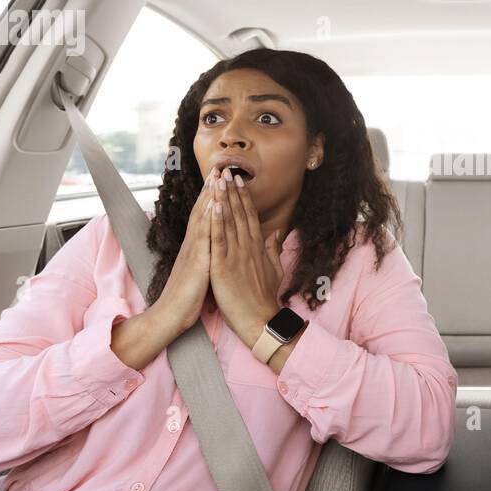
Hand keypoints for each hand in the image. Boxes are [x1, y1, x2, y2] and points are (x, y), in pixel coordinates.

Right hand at [151, 167, 215, 334]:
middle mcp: (193, 245)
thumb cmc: (186, 298)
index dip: (213, 197)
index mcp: (196, 248)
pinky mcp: (196, 262)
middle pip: (203, 211)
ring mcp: (193, 251)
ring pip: (202, 218)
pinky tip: (214, 204)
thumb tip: (214, 248)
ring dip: (210, 196)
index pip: (205, 217)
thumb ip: (206, 258)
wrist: (170, 316)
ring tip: (217, 177)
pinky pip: (204, 237)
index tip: (220, 179)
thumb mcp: (201, 273)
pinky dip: (209, 218)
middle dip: (211, 189)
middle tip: (219, 167)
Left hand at [209, 166, 284, 347]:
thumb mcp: (274, 271)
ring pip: (229, 222)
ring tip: (220, 180)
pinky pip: (219, 240)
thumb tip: (276, 234)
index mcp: (257, 248)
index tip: (239, 180)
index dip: (244, 197)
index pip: (250, 217)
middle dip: (233, 191)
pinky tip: (215, 205)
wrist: (259, 320)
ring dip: (224, 199)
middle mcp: (248, 247)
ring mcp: (236, 256)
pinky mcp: (223, 266)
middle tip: (228, 170)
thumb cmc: (264, 298)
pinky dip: (216, 222)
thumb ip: (273, 250)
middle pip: (240, 214)